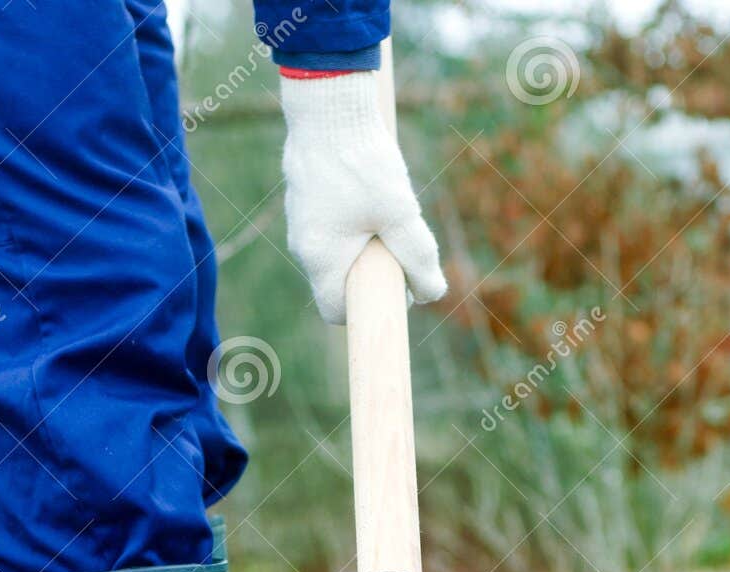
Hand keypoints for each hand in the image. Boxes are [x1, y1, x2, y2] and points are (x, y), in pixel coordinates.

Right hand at [280, 71, 446, 325]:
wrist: (328, 102)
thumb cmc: (362, 161)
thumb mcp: (400, 213)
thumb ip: (419, 257)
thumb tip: (431, 293)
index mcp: (320, 258)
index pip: (336, 312)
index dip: (367, 308)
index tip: (393, 283)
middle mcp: (301, 245)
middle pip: (338, 281)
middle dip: (370, 272)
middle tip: (396, 242)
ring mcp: (298, 220)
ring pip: (335, 250)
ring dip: (362, 244)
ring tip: (382, 210)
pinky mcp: (302, 197)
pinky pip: (328, 224)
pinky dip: (350, 221)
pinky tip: (366, 190)